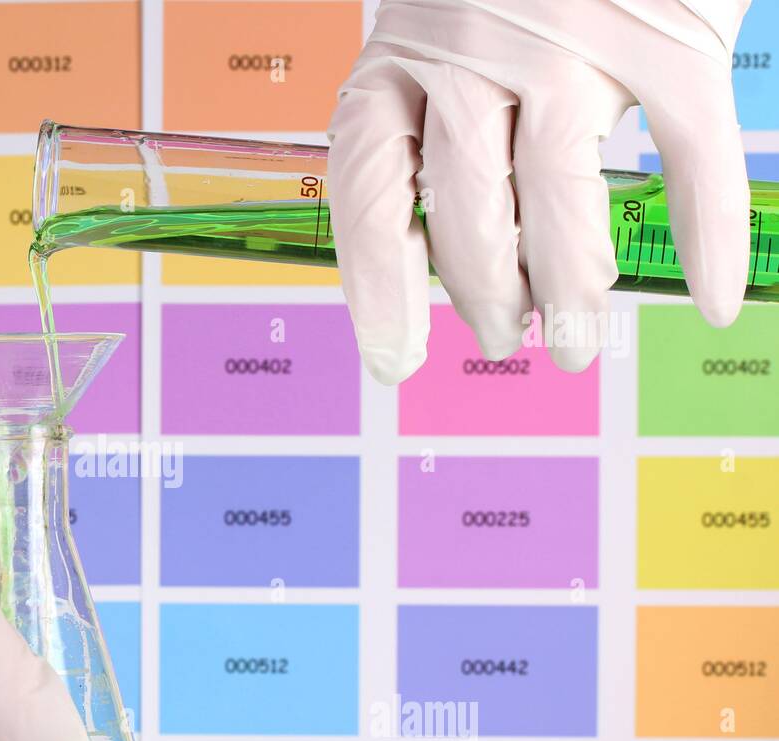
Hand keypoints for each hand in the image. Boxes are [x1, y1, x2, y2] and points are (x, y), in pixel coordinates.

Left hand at [328, 0, 750, 382]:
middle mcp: (471, 54)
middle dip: (484, 301)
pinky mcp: (668, 36)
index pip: (371, 197)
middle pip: (470, 218)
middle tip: (505, 341)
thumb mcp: (434, 35)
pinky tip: (711, 297)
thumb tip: (451, 259)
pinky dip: (706, 235)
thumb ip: (428, 127)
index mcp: (400, 61)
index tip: (395, 362)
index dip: (378, 292)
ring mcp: (571, 43)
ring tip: (574, 349)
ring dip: (569, 297)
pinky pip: (691, 155)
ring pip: (562, 205)